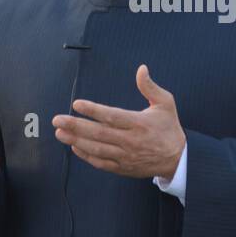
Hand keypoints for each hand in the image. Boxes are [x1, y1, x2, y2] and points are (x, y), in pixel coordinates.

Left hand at [53, 64, 185, 179]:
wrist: (177, 159)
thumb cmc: (169, 128)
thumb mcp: (166, 103)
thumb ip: (150, 87)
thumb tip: (141, 69)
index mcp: (139, 123)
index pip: (112, 116)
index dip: (93, 110)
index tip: (76, 104)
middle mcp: (130, 141)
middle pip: (99, 133)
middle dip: (76, 126)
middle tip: (57, 119)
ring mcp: (125, 156)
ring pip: (97, 149)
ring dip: (76, 141)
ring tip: (60, 133)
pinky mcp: (123, 167)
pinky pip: (101, 163)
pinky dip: (86, 156)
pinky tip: (75, 146)